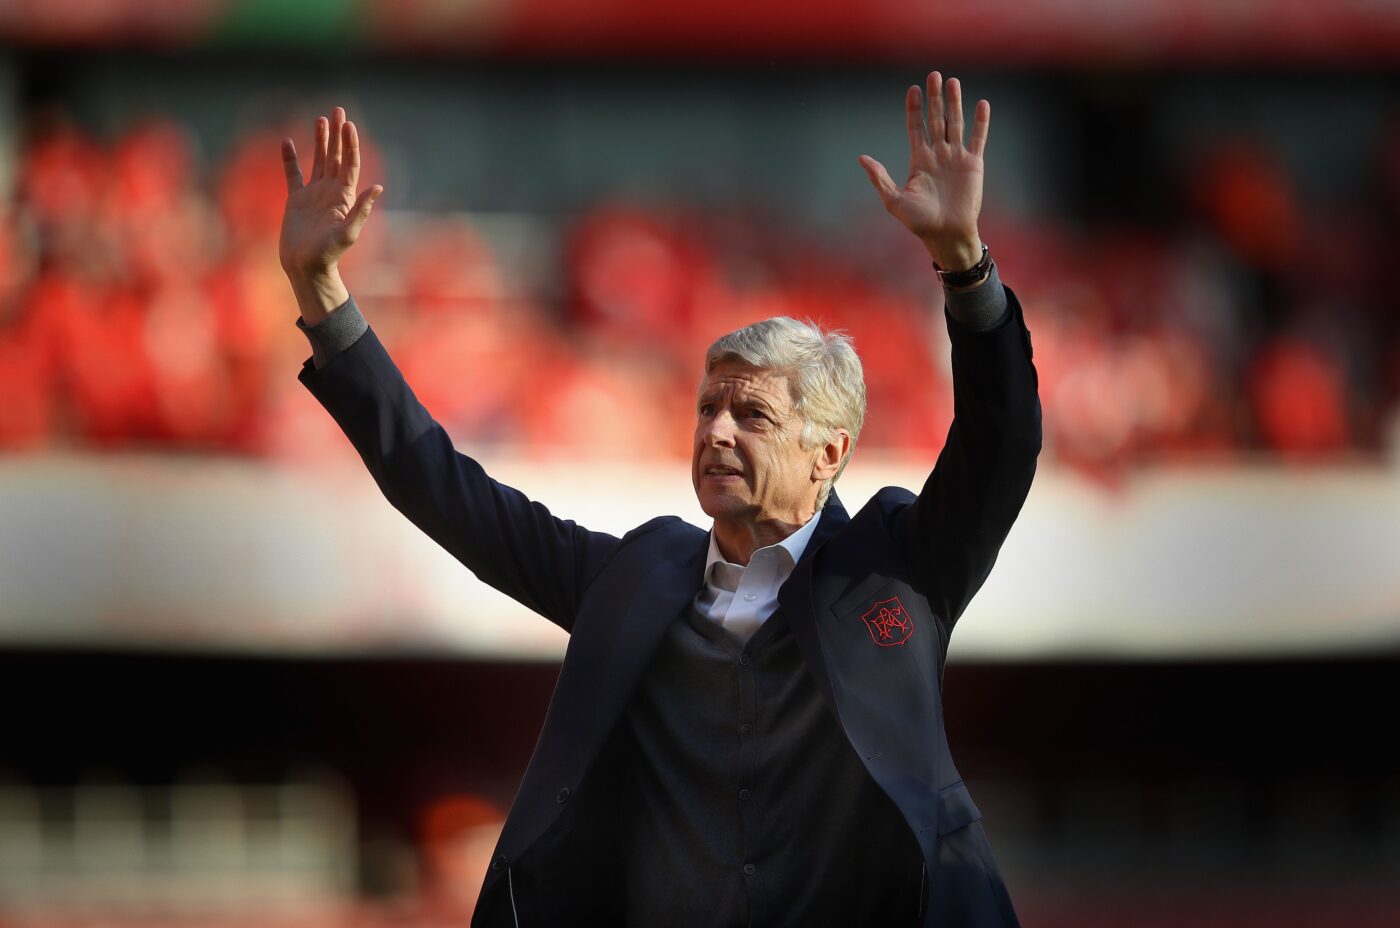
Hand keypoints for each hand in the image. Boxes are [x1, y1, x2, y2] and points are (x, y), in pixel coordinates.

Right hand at [279, 107, 382, 318]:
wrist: (306, 267)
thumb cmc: (329, 254)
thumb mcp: (348, 233)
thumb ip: (362, 210)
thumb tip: (378, 188)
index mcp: (345, 197)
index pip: (350, 164)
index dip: (350, 144)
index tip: (349, 124)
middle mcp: (331, 192)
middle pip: (336, 156)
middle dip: (337, 134)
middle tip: (338, 110)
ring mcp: (314, 194)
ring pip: (318, 160)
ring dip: (320, 140)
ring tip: (320, 119)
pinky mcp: (296, 199)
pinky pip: (293, 174)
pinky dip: (290, 158)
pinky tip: (288, 142)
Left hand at [859, 73, 988, 270]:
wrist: (946, 234)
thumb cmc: (919, 221)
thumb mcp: (894, 200)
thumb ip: (880, 178)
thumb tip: (862, 158)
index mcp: (919, 160)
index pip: (916, 127)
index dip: (914, 108)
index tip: (913, 89)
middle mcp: (938, 155)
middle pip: (936, 119)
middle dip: (934, 98)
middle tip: (933, 75)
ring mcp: (956, 158)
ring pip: (955, 123)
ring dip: (955, 103)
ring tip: (953, 81)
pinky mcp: (973, 164)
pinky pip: (978, 138)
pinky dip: (981, 122)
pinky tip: (982, 104)